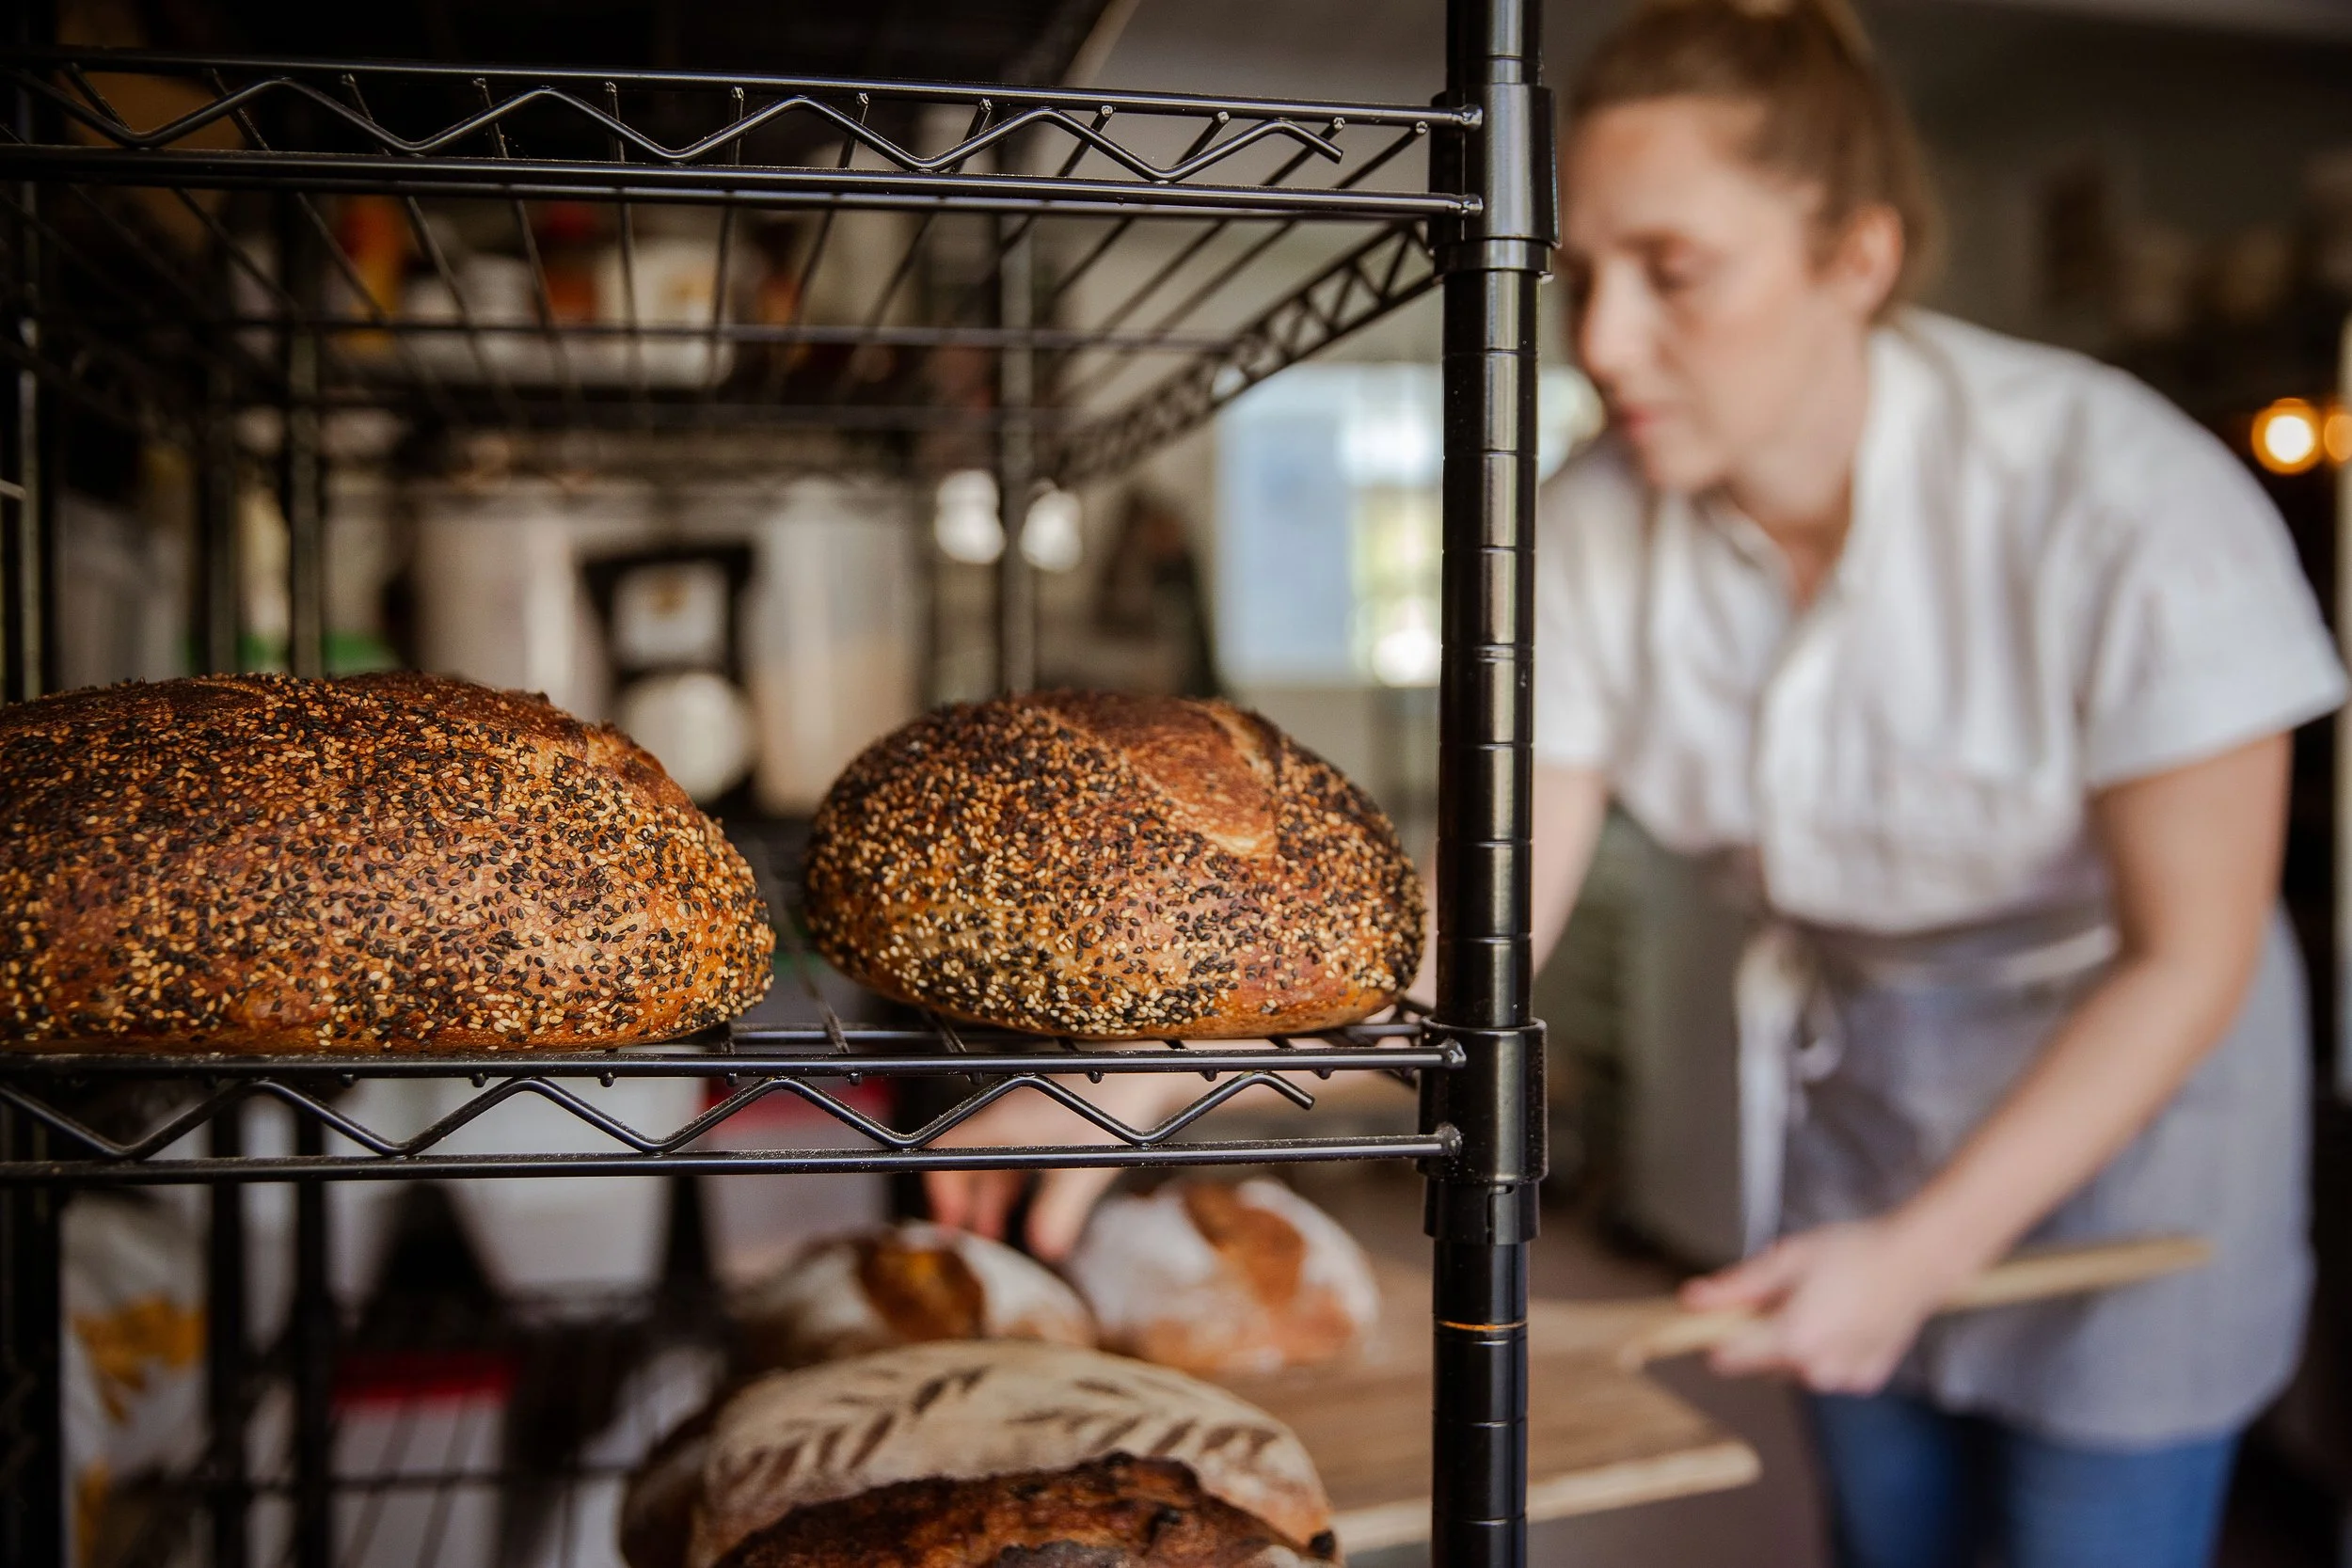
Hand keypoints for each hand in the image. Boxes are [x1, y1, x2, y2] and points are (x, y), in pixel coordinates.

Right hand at [922, 1072, 1195, 1261]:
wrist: (1146, 1069)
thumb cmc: (1115, 1109)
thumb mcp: (1083, 1167)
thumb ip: (1059, 1211)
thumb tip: (1043, 1250)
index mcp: (1002, 1122)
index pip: (946, 1148)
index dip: (941, 1186)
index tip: (952, 1220)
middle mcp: (1007, 1113)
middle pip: (966, 1156)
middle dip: (964, 1198)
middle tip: (966, 1235)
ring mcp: (1028, 1113)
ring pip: (994, 1155)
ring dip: (990, 1194)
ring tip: (993, 1231)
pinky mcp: (1051, 1115)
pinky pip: (1017, 1150)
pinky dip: (1015, 1181)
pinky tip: (1030, 1205)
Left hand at [1681, 1219, 1973, 1393]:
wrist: (1917, 1261)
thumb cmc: (1850, 1252)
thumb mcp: (1786, 1260)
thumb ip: (1736, 1287)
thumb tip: (1689, 1300)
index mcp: (1791, 1340)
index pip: (1727, 1359)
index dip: (1716, 1337)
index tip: (1721, 1315)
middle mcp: (1817, 1370)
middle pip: (1761, 1363)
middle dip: (1761, 1335)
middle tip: (1785, 1294)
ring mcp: (1844, 1379)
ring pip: (1795, 1368)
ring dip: (1794, 1345)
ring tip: (1819, 1303)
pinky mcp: (1865, 1379)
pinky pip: (1828, 1370)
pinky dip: (1827, 1350)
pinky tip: (1845, 1319)